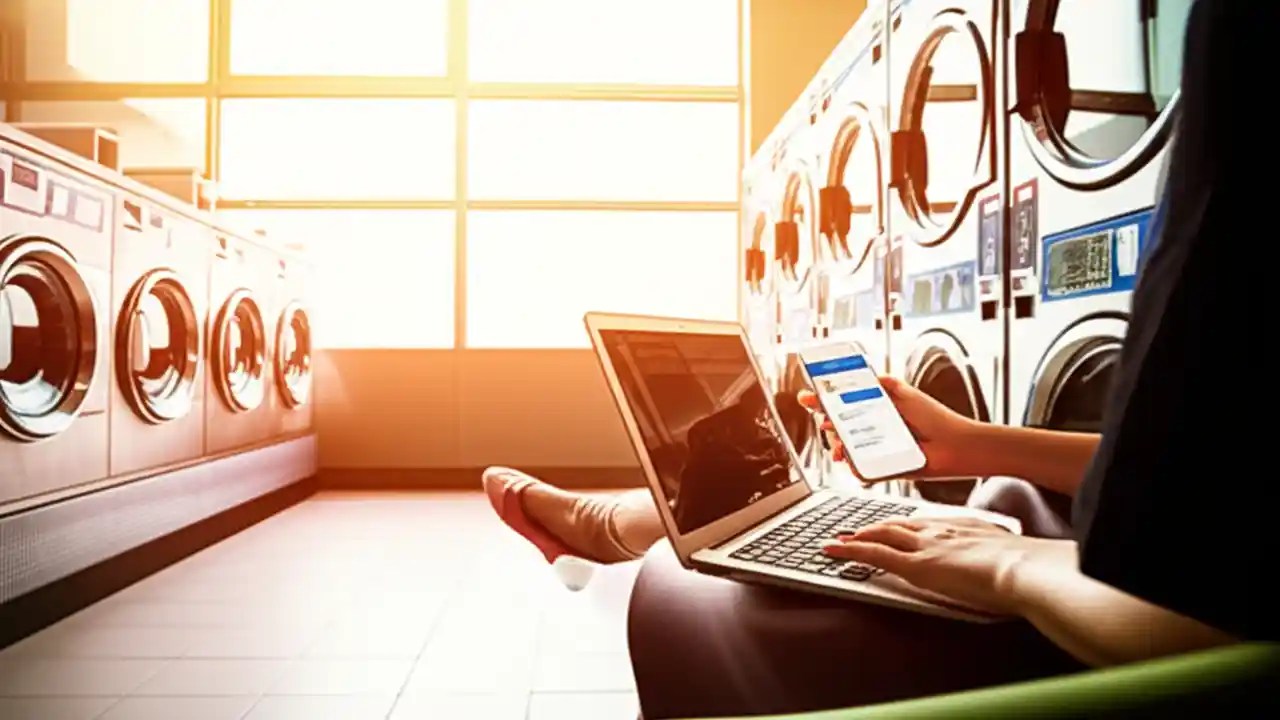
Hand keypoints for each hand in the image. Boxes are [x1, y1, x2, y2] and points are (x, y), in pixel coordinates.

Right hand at [797, 376, 983, 482]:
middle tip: (825, 419)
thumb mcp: (905, 393)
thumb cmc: (935, 419)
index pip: (843, 404)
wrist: (954, 447)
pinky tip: (849, 458)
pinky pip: (858, 467)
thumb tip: (864, 374)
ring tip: (838, 443)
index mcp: (876, 410)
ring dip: (835, 444)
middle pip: (838, 426)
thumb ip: (884, 384)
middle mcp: (873, 429)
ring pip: (844, 447)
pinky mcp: (880, 467)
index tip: (808, 397)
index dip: (823, 401)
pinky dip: (850, 463)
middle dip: (826, 422)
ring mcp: (875, 449)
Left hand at [823, 517, 1068, 614]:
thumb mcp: (1018, 558)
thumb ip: (1009, 561)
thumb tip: (1021, 572)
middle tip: (859, 530)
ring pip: (882, 535)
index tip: (899, 527)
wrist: (1027, 569)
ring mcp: (927, 545)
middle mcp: (943, 530)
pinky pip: (874, 554)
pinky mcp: (916, 564)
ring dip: (858, 537)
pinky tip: (833, 550)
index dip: (909, 525)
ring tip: (841, 540)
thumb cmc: (1030, 569)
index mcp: (967, 526)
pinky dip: (849, 551)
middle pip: (901, 525)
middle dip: (877, 528)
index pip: (929, 523)